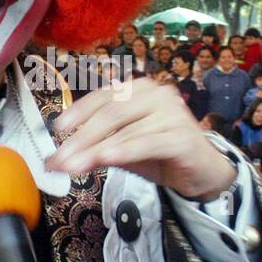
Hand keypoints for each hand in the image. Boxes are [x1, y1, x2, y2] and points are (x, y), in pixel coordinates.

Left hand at [49, 77, 235, 200]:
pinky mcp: (183, 137)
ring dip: (95, 150)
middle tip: (60, 158)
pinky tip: (106, 158)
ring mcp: (173, 114)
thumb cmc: (161, 154)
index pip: (104, 96)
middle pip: (112, 112)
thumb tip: (63, 157)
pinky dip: (124, 150)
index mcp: (141, 90)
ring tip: (74, 167)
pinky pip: (147, 143)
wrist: (203, 171)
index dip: (79, 110)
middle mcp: (158, 94)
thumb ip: (97, 147)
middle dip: (82, 137)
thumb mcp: (124, 149)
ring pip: (126, 130)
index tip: (58, 128)